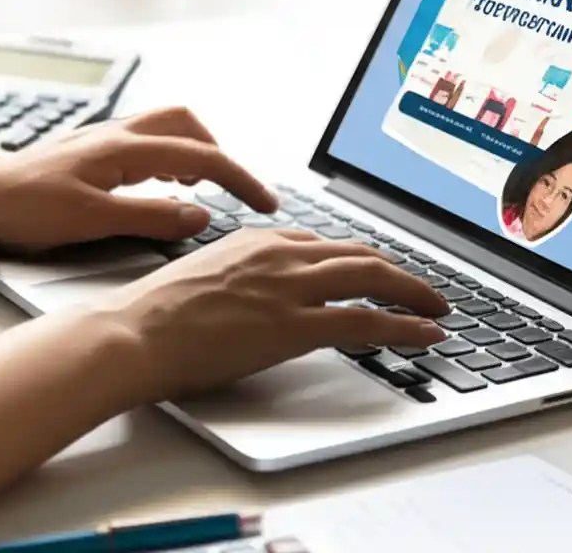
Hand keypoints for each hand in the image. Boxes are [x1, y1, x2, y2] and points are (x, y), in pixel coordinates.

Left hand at [0, 107, 274, 250]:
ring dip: (195, 152)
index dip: (241, 180)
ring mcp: (104, 139)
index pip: (202, 158)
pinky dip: (170, 157)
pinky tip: (163, 185)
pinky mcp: (91, 150)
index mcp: (124, 148)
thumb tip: (200, 213)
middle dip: (221, 156)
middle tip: (238, 190)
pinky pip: (147, 141)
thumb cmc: (22, 208)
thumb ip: (150, 216)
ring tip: (204, 188)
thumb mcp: (90, 221)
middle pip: (189, 126)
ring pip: (168, 128)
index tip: (266, 203)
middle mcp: (117, 134)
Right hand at [99, 227, 448, 401]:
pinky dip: (403, 325)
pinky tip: (424, 332)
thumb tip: (264, 295)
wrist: (135, 333)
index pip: (326, 244)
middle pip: (360, 254)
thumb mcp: (209, 276)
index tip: (377, 272)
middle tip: (424, 289)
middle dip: (399, 272)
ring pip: (371, 278)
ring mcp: (289, 287)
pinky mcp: (292, 324)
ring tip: (437, 308)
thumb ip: (246, 275)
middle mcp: (281, 253)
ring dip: (412, 293)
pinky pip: (364, 321)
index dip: (360, 261)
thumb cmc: (158, 314)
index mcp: (260, 240)